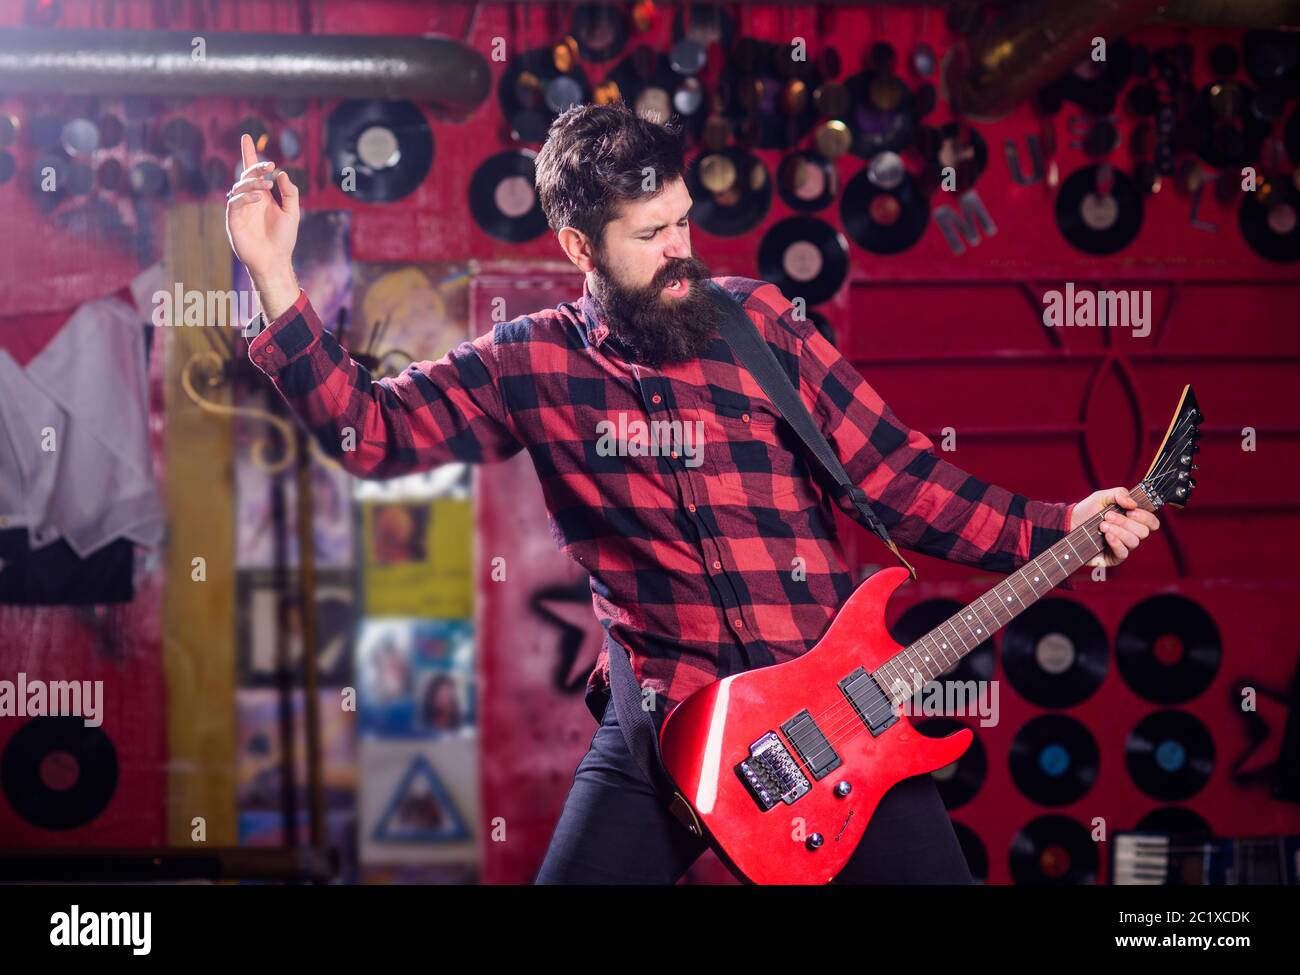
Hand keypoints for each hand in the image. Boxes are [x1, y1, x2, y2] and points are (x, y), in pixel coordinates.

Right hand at [225, 133, 298, 277]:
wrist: (275, 260)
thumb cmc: (284, 238)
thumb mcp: (292, 212)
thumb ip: (290, 192)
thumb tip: (281, 173)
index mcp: (262, 196)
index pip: (253, 171)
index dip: (249, 154)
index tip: (247, 137)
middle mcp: (249, 199)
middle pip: (246, 175)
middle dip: (255, 167)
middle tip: (268, 165)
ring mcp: (240, 209)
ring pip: (239, 186)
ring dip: (252, 182)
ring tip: (266, 185)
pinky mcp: (233, 220)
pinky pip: (234, 202)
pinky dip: (245, 196)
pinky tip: (258, 197)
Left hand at [1069, 486, 1159, 567]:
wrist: (1069, 522)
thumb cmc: (1088, 510)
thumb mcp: (1103, 496)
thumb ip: (1119, 493)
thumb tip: (1133, 504)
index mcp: (1133, 521)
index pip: (1152, 522)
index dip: (1145, 517)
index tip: (1130, 510)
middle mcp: (1131, 535)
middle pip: (1143, 532)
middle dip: (1126, 522)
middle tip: (1108, 516)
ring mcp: (1123, 547)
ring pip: (1134, 542)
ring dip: (1119, 531)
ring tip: (1102, 525)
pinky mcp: (1112, 558)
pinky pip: (1123, 554)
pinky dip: (1116, 543)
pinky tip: (1106, 536)